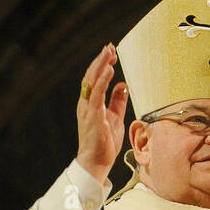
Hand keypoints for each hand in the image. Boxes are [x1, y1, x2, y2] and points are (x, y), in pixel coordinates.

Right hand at [75, 43, 129, 185]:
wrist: (96, 162)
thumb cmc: (104, 143)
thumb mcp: (115, 117)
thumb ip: (117, 101)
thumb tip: (123, 85)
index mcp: (90, 104)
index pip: (94, 79)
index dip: (101, 65)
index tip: (110, 53)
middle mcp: (86, 104)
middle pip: (91, 77)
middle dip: (100, 60)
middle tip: (109, 47)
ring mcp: (88, 110)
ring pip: (92, 82)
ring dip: (101, 66)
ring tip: (109, 53)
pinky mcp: (93, 117)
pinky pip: (96, 96)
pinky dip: (102, 82)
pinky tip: (109, 71)